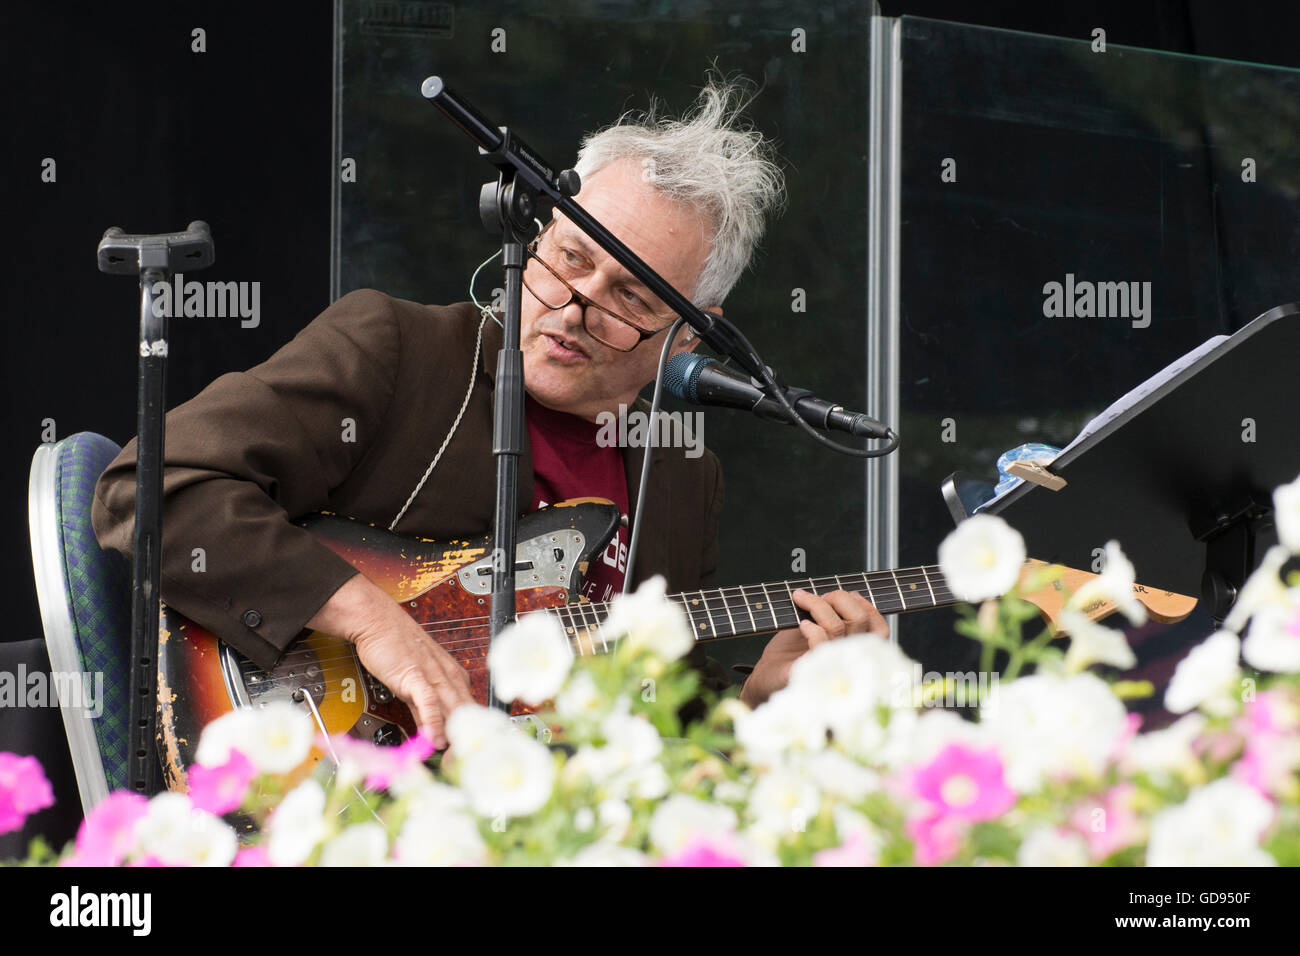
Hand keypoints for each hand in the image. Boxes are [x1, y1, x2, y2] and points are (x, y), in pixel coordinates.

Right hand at [309, 574, 472, 747]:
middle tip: (463, 766)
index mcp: (453, 678)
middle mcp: (449, 677)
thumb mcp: (414, 683)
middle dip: (465, 743)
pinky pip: (428, 700)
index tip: (464, 758)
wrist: (377, 620)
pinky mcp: (415, 674)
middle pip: (465, 715)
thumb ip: (424, 710)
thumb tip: (431, 735)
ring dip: (453, 737)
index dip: (468, 737)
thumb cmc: (395, 646)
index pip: (468, 713)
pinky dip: (432, 720)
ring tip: (453, 759)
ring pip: (452, 709)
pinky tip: (433, 738)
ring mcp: (434, 675)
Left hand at [739, 588, 887, 707]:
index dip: (869, 607)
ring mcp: (834, 664)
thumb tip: (840, 593)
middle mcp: (849, 657)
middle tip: (822, 596)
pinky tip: (802, 624)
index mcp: (855, 647)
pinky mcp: (814, 669)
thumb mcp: (814, 624)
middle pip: (860, 620)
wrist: (769, 674)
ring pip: (838, 627)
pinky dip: (812, 627)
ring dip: (818, 605)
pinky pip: (821, 641)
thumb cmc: (791, 651)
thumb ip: (831, 613)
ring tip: (801, 600)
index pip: (880, 629)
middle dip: (840, 598)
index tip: (851, 595)